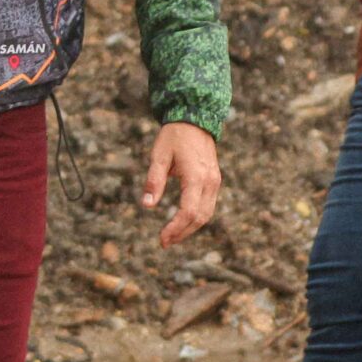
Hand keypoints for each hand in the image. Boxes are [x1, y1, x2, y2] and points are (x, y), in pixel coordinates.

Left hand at [143, 123, 221, 247]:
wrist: (195, 118)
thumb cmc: (174, 136)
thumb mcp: (158, 156)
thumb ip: (154, 181)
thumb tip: (147, 206)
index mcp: (196, 177)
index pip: (188, 211)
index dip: (175, 228)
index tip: (162, 239)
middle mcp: (209, 182)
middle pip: (200, 217)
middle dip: (182, 233)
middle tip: (164, 242)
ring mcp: (215, 181)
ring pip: (206, 214)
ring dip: (190, 228)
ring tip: (172, 236)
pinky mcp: (214, 180)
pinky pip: (208, 205)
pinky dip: (196, 217)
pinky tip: (182, 222)